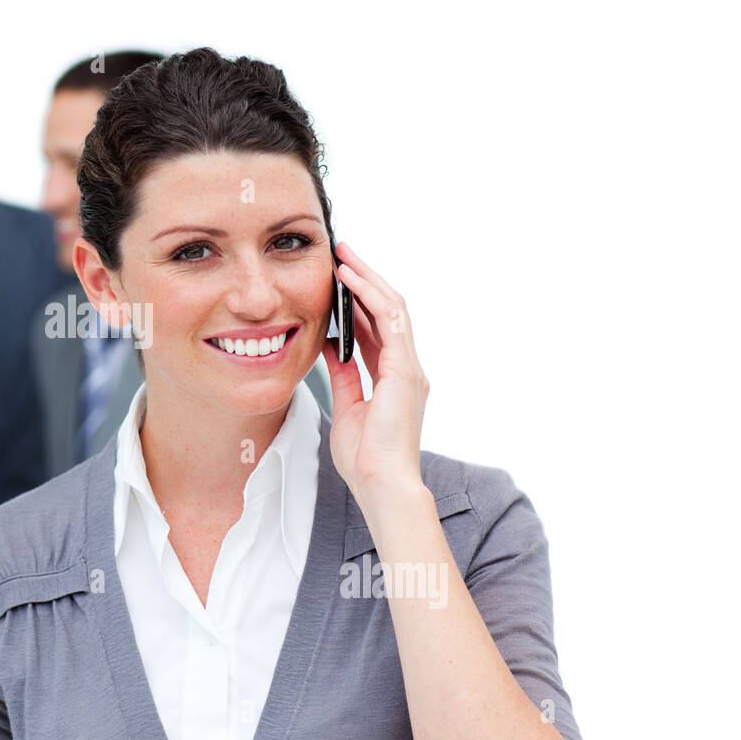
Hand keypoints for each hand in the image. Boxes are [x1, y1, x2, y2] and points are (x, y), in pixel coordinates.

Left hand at [322, 242, 428, 503]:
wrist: (382, 485)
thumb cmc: (366, 460)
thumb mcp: (347, 409)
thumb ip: (343, 377)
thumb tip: (330, 349)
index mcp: (393, 378)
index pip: (376, 328)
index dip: (358, 302)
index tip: (337, 280)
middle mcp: (406, 368)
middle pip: (387, 310)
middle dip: (364, 279)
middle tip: (341, 254)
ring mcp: (409, 368)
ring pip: (392, 307)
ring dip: (367, 279)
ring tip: (344, 255)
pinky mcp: (406, 370)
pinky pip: (390, 320)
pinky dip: (369, 295)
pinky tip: (350, 278)